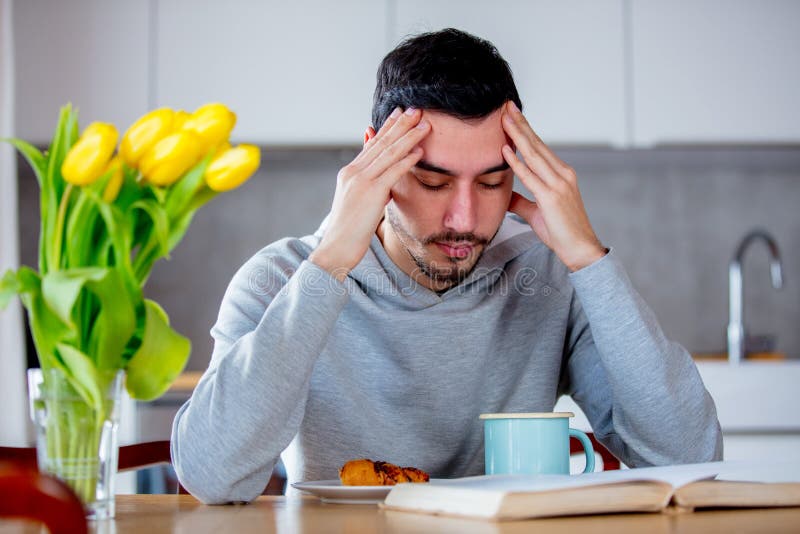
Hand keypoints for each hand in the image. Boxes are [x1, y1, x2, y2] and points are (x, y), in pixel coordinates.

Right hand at [309, 108, 430, 280]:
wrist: (337, 247)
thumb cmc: (349, 231)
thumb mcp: (357, 203)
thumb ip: (369, 188)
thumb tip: (384, 184)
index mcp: (349, 173)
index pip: (372, 145)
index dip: (387, 128)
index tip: (400, 114)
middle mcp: (353, 172)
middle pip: (381, 143)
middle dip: (400, 125)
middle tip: (416, 110)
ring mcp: (361, 181)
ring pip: (389, 153)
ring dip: (409, 137)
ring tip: (425, 125)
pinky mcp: (371, 193)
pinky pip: (393, 171)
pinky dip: (407, 159)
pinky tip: (420, 151)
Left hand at [500, 101, 605, 271]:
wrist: (580, 249)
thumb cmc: (561, 232)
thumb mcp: (537, 212)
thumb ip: (521, 201)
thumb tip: (505, 195)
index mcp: (561, 174)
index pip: (539, 146)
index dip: (524, 129)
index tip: (512, 115)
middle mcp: (562, 174)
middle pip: (536, 143)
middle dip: (520, 124)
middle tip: (506, 105)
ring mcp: (558, 184)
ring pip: (533, 154)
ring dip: (517, 135)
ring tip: (504, 119)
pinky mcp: (551, 197)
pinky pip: (530, 176)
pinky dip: (516, 162)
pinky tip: (505, 150)